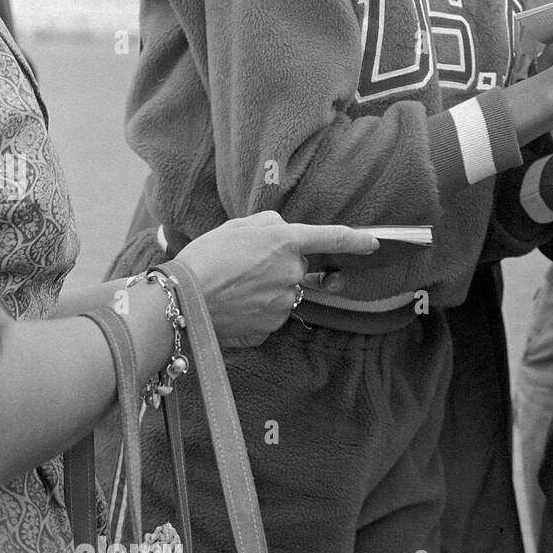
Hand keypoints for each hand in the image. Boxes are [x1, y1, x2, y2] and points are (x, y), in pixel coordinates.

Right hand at [174, 211, 379, 346]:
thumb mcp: (238, 227)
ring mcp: (283, 304)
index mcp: (286, 242)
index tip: (373, 243)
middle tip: (250, 266)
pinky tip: (235, 306)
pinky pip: (273, 315)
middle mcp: (292, 274)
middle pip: (302, 268)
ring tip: (236, 287)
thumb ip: (270, 224)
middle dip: (285, 265)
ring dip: (271, 289)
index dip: (357, 240)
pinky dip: (259, 310)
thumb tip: (284, 230)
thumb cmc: (205, 258)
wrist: (179, 302)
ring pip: (287, 293)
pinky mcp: (270, 328)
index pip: (334, 239)